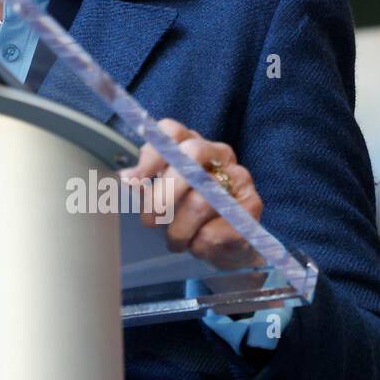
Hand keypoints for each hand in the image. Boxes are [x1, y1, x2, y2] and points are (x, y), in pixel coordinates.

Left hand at [119, 118, 263, 269]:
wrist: (227, 248)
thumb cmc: (187, 216)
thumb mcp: (163, 195)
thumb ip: (147, 183)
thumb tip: (126, 178)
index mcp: (192, 143)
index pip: (171, 131)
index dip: (150, 155)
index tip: (132, 181)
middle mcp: (219, 153)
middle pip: (188, 159)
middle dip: (162, 194)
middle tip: (149, 220)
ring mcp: (240, 178)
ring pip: (199, 201)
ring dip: (179, 231)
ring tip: (175, 241)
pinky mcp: (253, 207)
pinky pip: (215, 230)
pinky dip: (199, 245)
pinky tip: (199, 247)